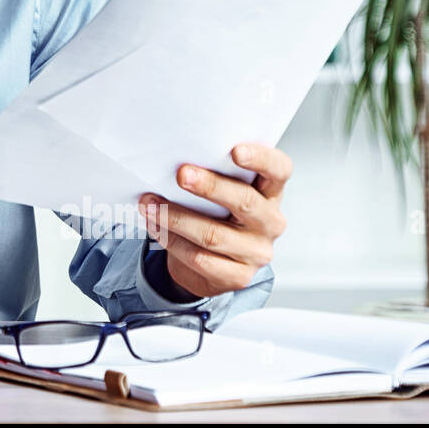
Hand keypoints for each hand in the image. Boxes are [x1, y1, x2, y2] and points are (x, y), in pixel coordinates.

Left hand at [137, 142, 290, 298]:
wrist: (210, 264)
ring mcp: (257, 252)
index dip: (261, 158)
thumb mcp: (221, 193)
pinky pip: (199, 258)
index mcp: (270, 192)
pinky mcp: (238, 277)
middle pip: (244, 201)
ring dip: (176, 217)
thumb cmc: (215, 214)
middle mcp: (270, 222)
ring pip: (214, 234)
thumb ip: (211, 174)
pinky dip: (171, 240)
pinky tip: (153, 225)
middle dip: (210, 186)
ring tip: (149, 203)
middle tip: (181, 174)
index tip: (235, 150)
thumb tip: (174, 159)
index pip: (279, 170)